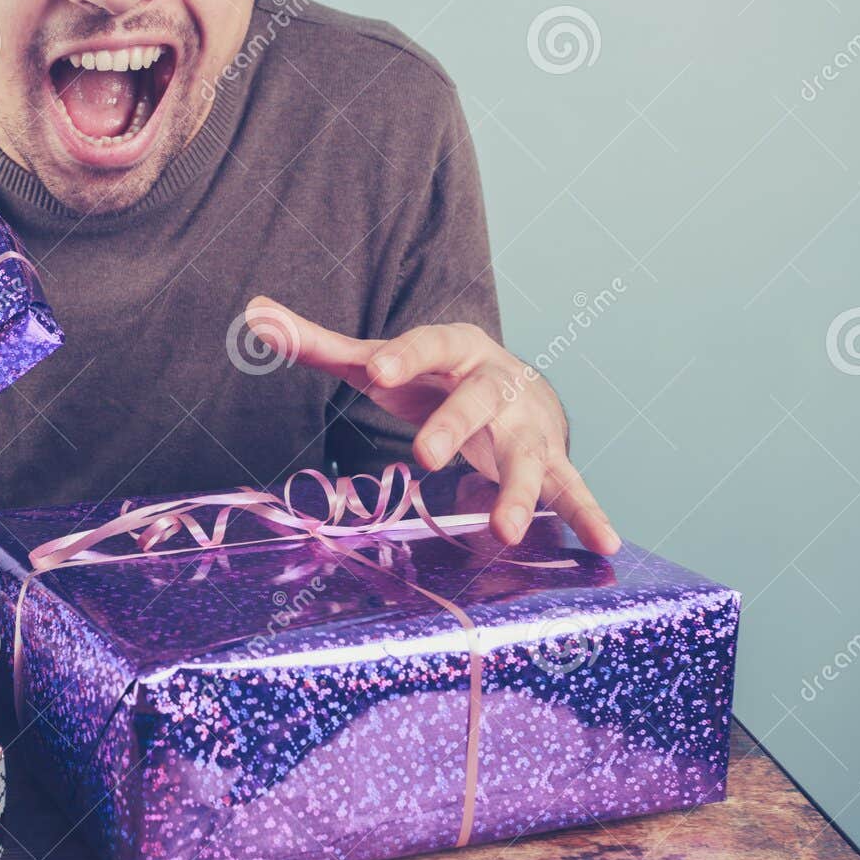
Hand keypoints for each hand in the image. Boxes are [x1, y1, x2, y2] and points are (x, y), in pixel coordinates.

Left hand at [246, 296, 620, 554]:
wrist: (512, 384)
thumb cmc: (433, 375)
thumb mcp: (382, 360)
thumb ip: (320, 345)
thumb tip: (253, 313)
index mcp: (455, 350)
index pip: (431, 344)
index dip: (406, 355)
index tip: (376, 370)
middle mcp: (497, 382)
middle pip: (477, 400)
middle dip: (452, 426)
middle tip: (423, 457)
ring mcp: (527, 425)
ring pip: (528, 454)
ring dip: (522, 492)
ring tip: (509, 532)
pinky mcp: (550, 460)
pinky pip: (573, 489)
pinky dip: (590, 515)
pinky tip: (606, 545)